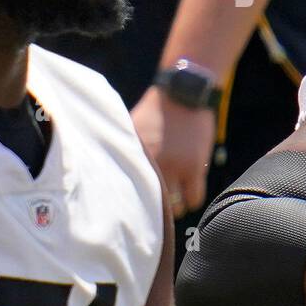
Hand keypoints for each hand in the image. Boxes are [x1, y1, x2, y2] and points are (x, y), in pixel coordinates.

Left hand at [131, 86, 216, 217]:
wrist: (183, 95)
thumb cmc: (154, 111)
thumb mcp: (131, 130)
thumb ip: (125, 152)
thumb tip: (110, 172)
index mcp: (133, 159)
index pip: (129, 195)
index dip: (132, 206)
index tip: (134, 211)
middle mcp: (153, 167)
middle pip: (152, 206)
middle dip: (155, 209)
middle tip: (156, 208)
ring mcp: (176, 169)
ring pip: (176, 206)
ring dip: (175, 207)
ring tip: (175, 202)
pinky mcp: (196, 167)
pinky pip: (195, 197)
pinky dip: (191, 200)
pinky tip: (188, 196)